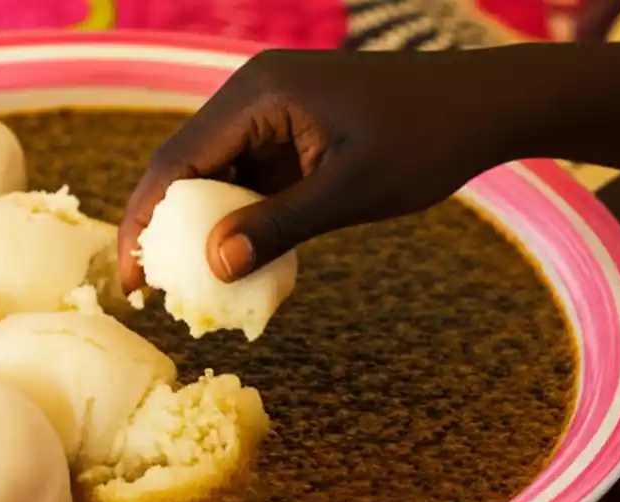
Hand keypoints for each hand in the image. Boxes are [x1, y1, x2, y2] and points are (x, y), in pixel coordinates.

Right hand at [118, 49, 511, 290]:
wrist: (487, 105)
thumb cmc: (426, 140)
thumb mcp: (350, 192)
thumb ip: (278, 226)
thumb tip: (212, 267)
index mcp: (258, 93)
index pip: (175, 162)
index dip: (143, 223)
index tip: (132, 281)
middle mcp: (253, 92)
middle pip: (183, 164)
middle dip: (161, 228)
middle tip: (149, 291)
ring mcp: (272, 108)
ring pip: (212, 172)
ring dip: (197, 224)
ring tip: (183, 283)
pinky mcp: (292, 128)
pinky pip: (247, 173)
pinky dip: (235, 214)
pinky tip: (233, 257)